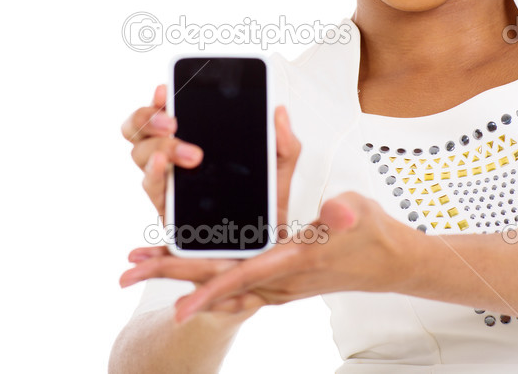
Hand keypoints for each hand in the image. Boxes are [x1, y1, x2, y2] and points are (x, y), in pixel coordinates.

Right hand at [120, 85, 301, 225]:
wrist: (262, 244)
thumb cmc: (264, 203)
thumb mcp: (279, 170)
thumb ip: (283, 142)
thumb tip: (279, 112)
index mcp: (192, 137)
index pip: (164, 111)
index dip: (158, 99)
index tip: (166, 89)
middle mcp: (171, 156)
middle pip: (138, 129)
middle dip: (148, 118)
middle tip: (173, 122)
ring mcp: (166, 181)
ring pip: (140, 154)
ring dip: (159, 147)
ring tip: (189, 153)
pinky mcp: (165, 207)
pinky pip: (150, 186)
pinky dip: (154, 172)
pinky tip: (165, 166)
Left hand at [120, 191, 420, 322]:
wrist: (390, 262)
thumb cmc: (371, 232)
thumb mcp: (358, 211)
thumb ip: (343, 211)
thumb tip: (336, 212)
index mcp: (292, 262)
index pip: (241, 278)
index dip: (206, 291)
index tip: (174, 306)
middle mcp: (279, 280)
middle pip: (215, 282)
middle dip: (171, 277)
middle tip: (127, 273)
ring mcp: (277, 284)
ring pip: (220, 283)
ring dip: (181, 277)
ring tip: (142, 266)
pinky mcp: (277, 280)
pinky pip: (234, 283)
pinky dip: (204, 280)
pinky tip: (184, 277)